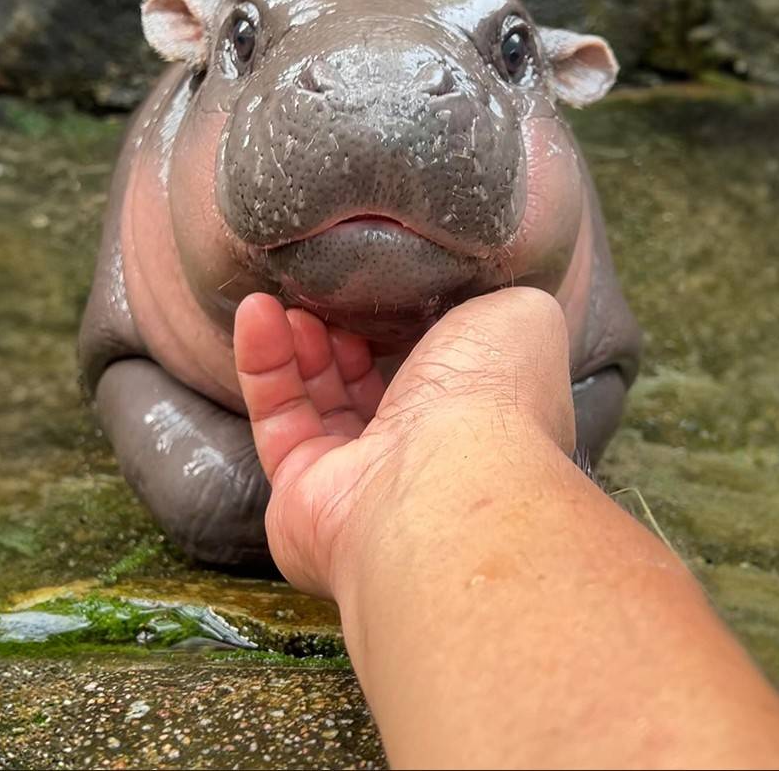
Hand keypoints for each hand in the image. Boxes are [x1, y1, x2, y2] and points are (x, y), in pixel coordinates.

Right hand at [231, 287, 577, 597]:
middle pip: (368, 385)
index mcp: (481, 417)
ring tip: (282, 297)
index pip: (436, 370)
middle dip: (341, 332)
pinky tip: (257, 313)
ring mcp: (359, 480)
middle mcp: (423, 457)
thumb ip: (493, 300)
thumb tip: (468, 291)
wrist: (444, 479)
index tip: (376, 283)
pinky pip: (276, 421)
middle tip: (322, 292)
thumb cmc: (494, 396)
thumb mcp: (521, 315)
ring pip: (316, 401)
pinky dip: (262, 364)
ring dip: (296, 342)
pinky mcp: (301, 495)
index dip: (400, 323)